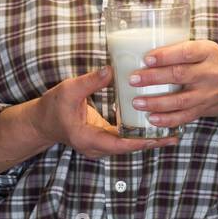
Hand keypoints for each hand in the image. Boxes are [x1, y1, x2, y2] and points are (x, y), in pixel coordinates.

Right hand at [37, 66, 178, 157]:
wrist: (42, 121)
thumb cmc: (53, 106)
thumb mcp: (69, 90)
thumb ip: (91, 81)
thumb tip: (112, 69)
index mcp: (86, 138)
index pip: (117, 144)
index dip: (138, 141)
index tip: (157, 138)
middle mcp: (95, 148)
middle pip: (128, 148)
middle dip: (151, 142)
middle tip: (175, 135)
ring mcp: (100, 147)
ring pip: (128, 147)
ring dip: (149, 140)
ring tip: (173, 133)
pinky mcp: (104, 142)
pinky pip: (125, 141)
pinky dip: (140, 136)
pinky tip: (156, 128)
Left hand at [129, 40, 217, 130]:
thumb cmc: (213, 62)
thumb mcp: (205, 49)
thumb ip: (182, 50)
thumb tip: (143, 51)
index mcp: (209, 52)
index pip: (186, 52)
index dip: (166, 56)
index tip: (146, 58)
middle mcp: (211, 73)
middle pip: (180, 75)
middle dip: (154, 78)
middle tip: (134, 79)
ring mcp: (209, 94)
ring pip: (180, 100)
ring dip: (156, 102)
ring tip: (137, 102)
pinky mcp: (204, 109)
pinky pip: (185, 117)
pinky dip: (167, 120)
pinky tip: (152, 119)